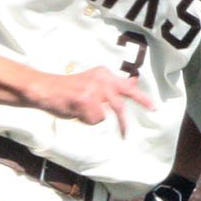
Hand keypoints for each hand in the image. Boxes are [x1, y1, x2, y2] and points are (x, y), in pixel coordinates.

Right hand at [29, 68, 154, 136]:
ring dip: (109, 123)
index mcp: (104, 74)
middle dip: (141, 104)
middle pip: (126, 96)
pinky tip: (76, 113)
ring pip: (110, 114)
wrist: (45, 89)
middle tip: (153, 111)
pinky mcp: (86, 101)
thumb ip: (111, 86)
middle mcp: (102, 79)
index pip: (127, 86)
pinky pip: (95, 120)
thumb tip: (133, 82)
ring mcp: (94, 90)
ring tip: (106, 127)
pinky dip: (86, 121)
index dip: (142, 98)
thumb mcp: (92, 82)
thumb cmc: (67, 89)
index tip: (154, 107)